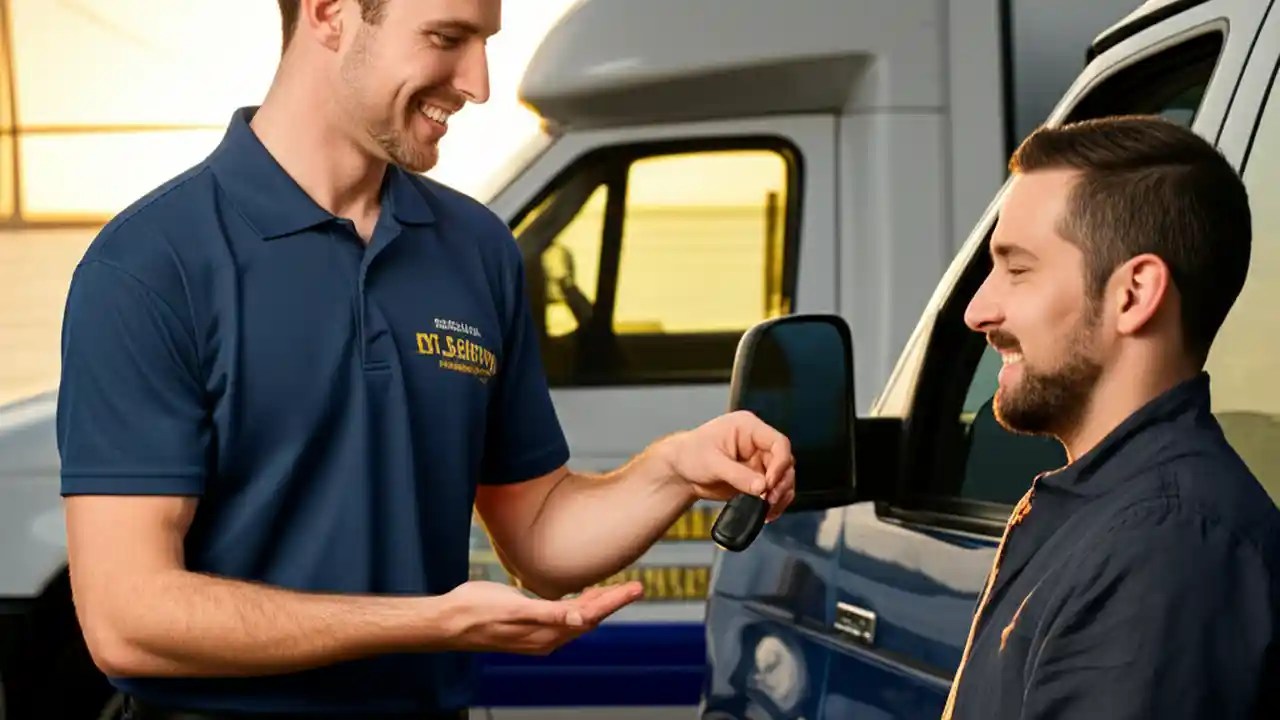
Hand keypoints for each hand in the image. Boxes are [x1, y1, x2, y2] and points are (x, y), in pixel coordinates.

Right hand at [442, 580, 643, 654]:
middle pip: (588, 619)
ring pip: (576, 620)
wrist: (448, 622)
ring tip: (614, 590)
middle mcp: (546, 638)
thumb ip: (549, 614)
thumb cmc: (478, 611)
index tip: (636, 587)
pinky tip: (577, 598)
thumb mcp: (514, 608)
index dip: (614, 601)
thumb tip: (582, 621)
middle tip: (634, 586)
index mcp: (547, 633)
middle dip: (611, 602)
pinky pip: (562, 619)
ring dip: (596, 605)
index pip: (590, 616)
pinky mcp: (528, 628)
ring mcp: (537, 635)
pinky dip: (576, 607)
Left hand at [662, 410, 795, 521]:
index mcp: (748, 428)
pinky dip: (774, 503)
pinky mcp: (756, 478)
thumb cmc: (690, 456)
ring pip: (783, 478)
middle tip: (768, 500)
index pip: (779, 443)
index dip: (780, 463)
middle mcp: (758, 444)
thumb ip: (738, 475)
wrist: (680, 472)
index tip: (769, 484)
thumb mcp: (712, 463)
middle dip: (780, 483)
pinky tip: (767, 514)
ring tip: (768, 509)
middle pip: (785, 462)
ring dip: (780, 495)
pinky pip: (774, 490)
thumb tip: (762, 488)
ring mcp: (758, 461)